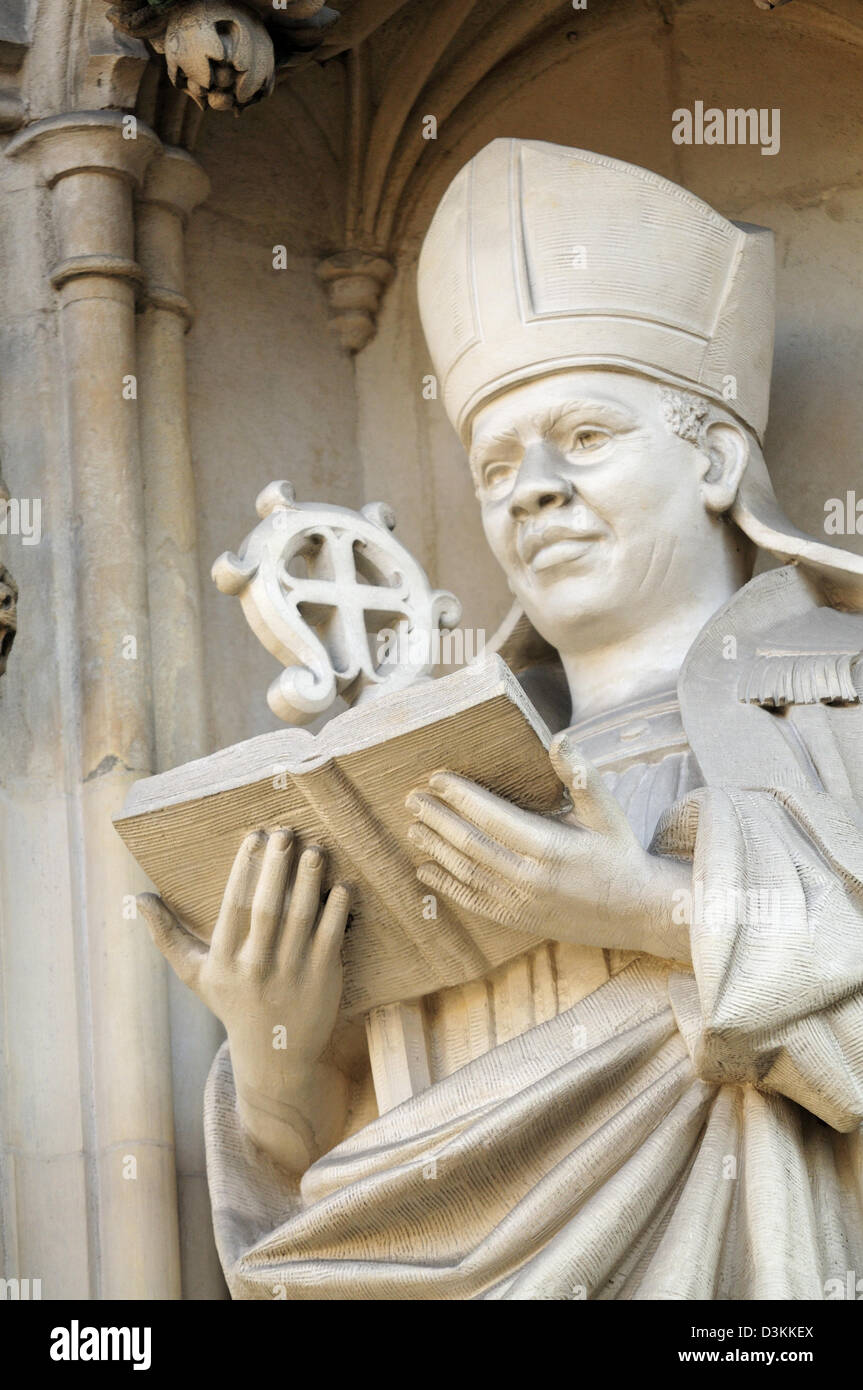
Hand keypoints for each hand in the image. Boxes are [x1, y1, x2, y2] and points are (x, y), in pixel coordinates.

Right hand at [138, 830, 351, 1171]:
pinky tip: (340, 884)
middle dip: (278, 867)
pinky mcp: (322, 979)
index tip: (255, 836)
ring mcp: (291, 974)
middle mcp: (256, 968)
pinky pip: (331, 936)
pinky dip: (337, 910)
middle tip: (287, 832)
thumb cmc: (232, 1004)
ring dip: (310, 880)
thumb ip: (167, 936)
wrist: (274, 1057)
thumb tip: (138, 898)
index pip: (234, 905)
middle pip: (268, 908)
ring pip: (301, 918)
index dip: (245, 868)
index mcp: (224, 962)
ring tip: (316, 848)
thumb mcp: (195, 974)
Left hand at [406, 732, 690, 962]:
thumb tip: (559, 738)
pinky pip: (473, 901)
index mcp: (549, 846)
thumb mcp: (607, 812)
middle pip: (470, 843)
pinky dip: (445, 885)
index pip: (493, 816)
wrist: (636, 913)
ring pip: (466, 872)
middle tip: (413, 798)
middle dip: (438, 819)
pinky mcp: (516, 920)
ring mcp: (520, 903)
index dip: (461, 796)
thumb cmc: (619, 853)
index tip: (438, 778)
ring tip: (414, 826)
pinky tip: (425, 870)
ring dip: (436, 848)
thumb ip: (580, 776)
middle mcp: (529, 878)